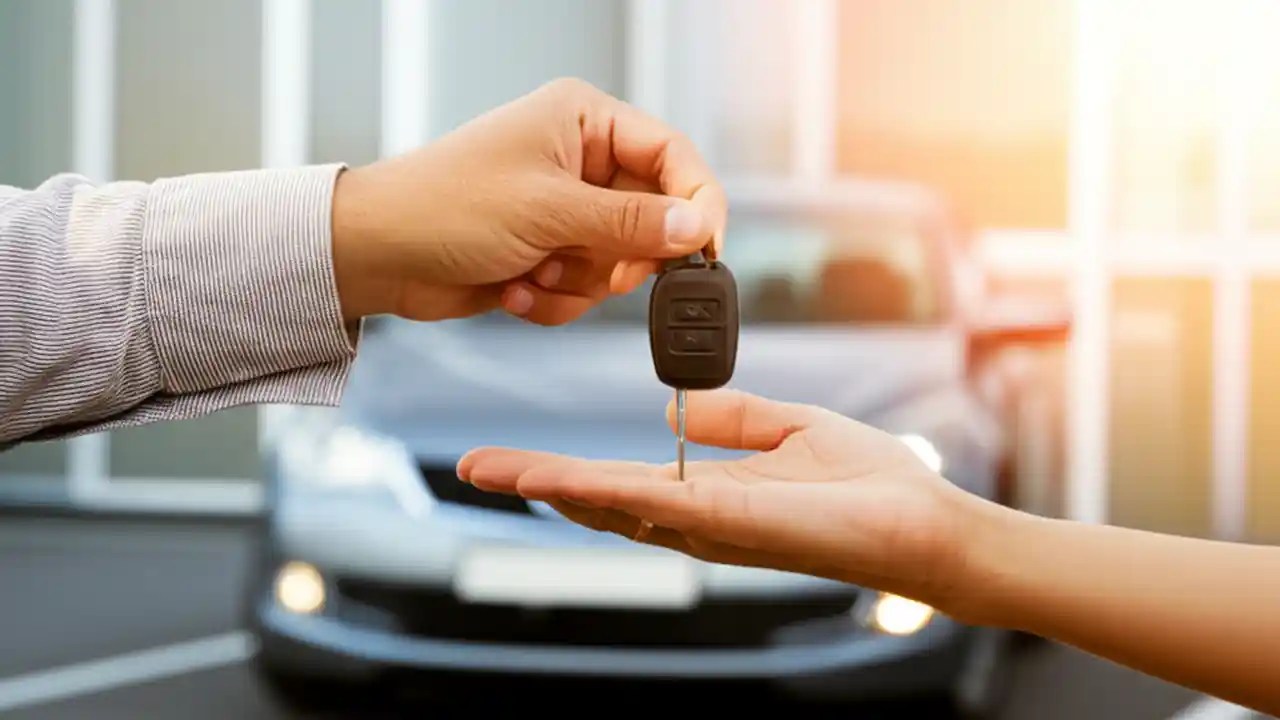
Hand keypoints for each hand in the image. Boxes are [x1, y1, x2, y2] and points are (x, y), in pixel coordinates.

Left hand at [330, 77, 725, 325]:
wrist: (378, 255)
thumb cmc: (444, 205)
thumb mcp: (549, 210)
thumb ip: (631, 222)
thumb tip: (697, 228)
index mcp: (584, 120)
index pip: (672, 155)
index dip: (697, 202)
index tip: (704, 249)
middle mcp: (581, 161)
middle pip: (653, 218)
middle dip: (622, 256)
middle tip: (605, 274)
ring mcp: (566, 210)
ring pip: (621, 262)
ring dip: (580, 282)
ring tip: (534, 271)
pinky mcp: (550, 252)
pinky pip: (587, 289)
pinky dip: (557, 298)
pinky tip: (515, 286)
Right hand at [457, 388, 998, 612]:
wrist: (927, 523)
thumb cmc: (871, 483)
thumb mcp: (793, 427)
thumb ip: (735, 418)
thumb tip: (680, 408)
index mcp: (708, 495)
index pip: (618, 481)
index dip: (560, 470)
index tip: (507, 458)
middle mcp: (700, 520)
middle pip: (600, 502)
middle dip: (535, 485)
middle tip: (472, 467)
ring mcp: (716, 528)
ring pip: (618, 508)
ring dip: (555, 488)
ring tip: (498, 472)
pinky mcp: (744, 526)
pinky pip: (666, 508)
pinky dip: (611, 495)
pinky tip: (567, 480)